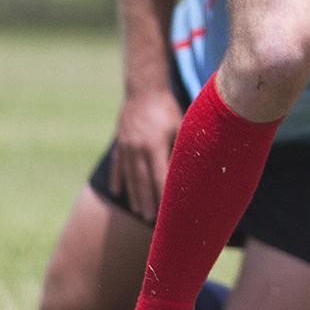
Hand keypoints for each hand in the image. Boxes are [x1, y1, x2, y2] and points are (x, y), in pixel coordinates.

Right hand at [107, 85, 180, 220]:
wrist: (143, 88)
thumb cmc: (167, 107)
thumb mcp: (180, 125)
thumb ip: (182, 147)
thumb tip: (192, 169)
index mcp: (153, 144)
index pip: (159, 176)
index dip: (164, 194)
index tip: (169, 210)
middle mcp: (136, 148)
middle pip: (142, 181)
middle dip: (147, 201)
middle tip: (151, 221)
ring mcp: (125, 147)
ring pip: (129, 177)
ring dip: (134, 196)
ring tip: (138, 212)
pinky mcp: (119, 143)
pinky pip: (117, 166)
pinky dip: (118, 180)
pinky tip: (118, 193)